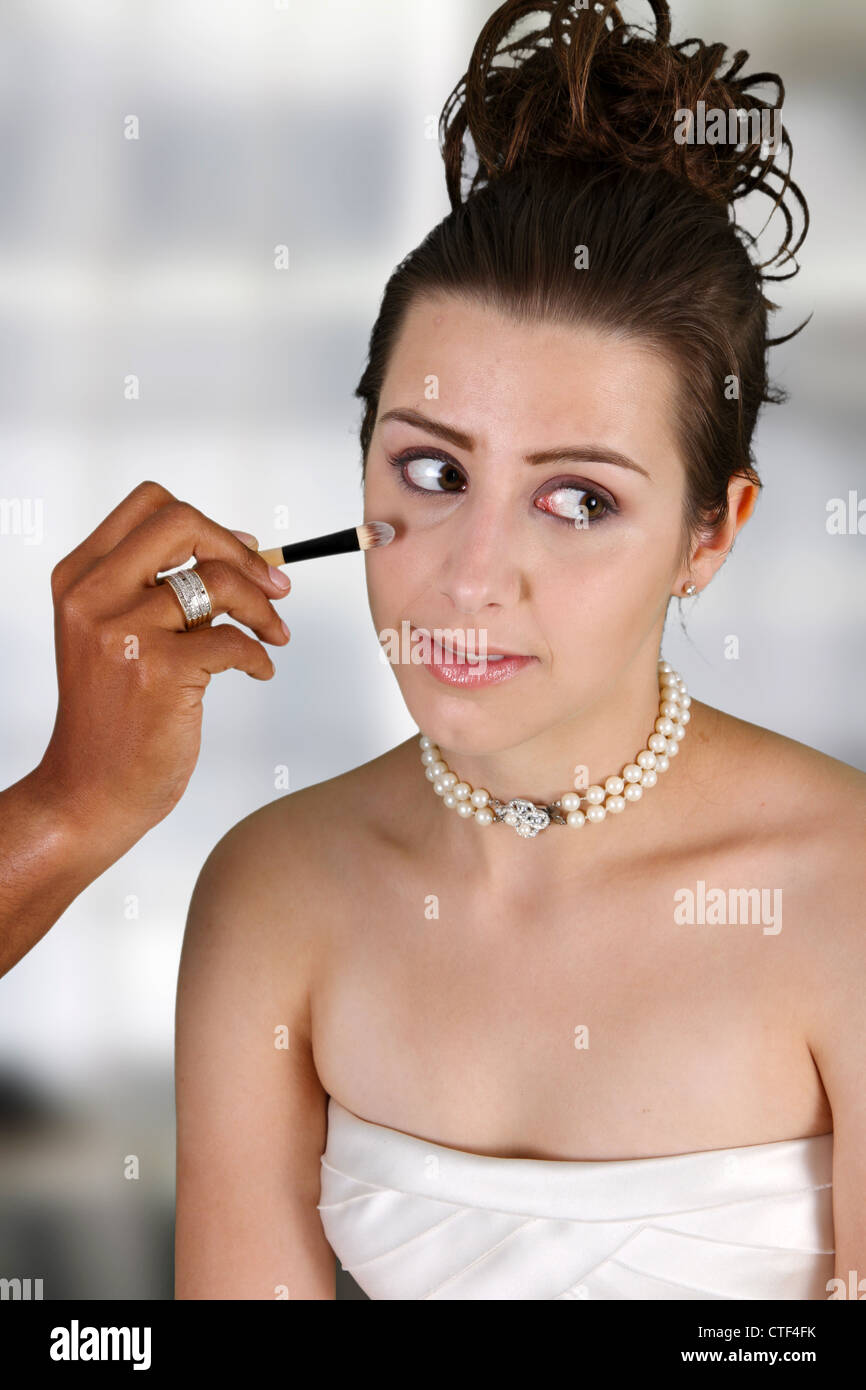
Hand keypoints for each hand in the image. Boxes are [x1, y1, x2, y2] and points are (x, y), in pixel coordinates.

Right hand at [36, 479, 291, 853]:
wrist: (89, 792)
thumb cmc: (111, 718)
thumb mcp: (111, 637)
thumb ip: (155, 590)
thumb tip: (238, 547)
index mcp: (78, 578)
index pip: (149, 504)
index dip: (209, 524)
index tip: (243, 553)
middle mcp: (93, 596)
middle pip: (183, 522)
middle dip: (242, 552)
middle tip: (274, 588)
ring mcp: (123, 631)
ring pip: (218, 582)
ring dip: (263, 609)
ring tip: (274, 635)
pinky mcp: (158, 670)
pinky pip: (233, 640)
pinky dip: (258, 656)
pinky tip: (258, 672)